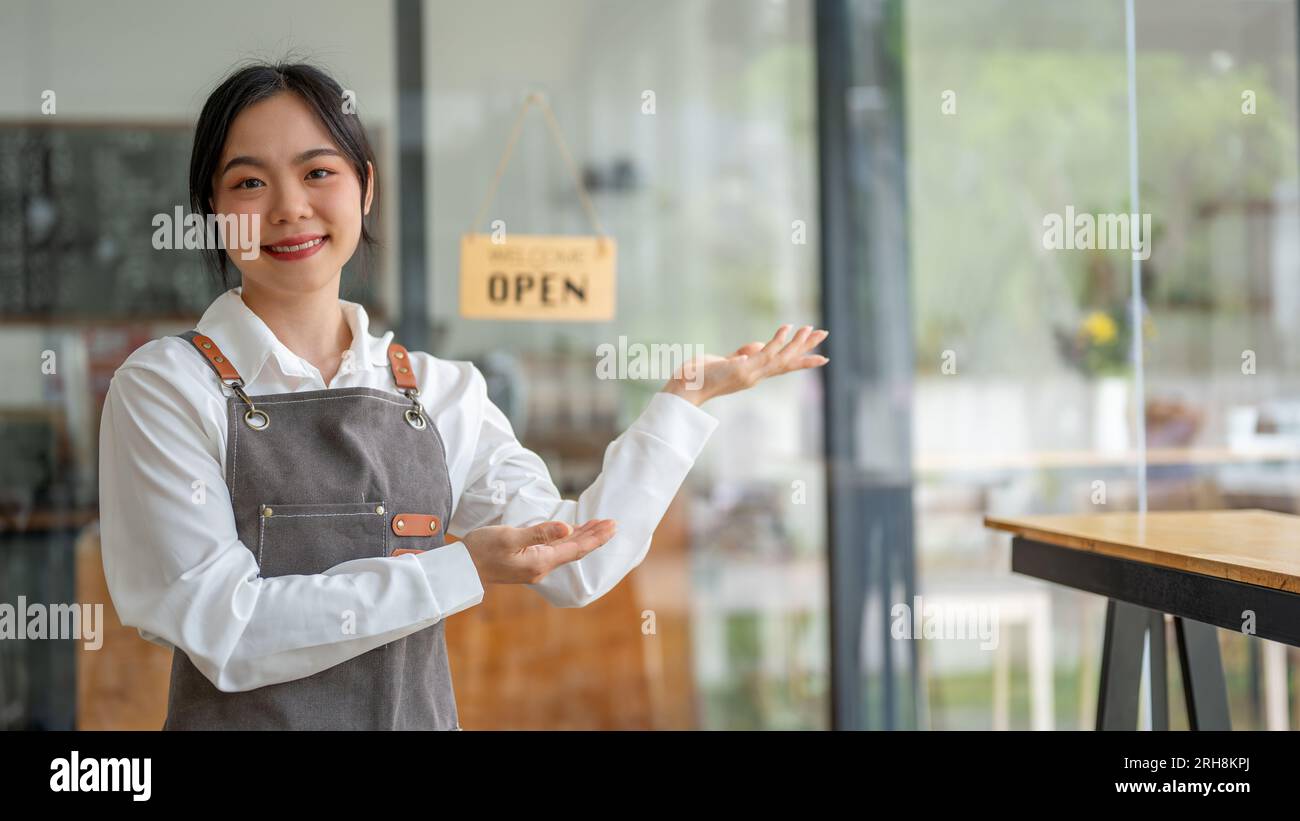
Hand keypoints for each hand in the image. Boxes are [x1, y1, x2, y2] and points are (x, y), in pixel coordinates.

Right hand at [461, 519, 616, 584]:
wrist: (462, 569)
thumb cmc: (481, 550)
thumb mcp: (509, 536)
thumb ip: (539, 532)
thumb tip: (567, 527)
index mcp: (541, 561)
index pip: (577, 548)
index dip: (596, 536)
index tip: (613, 525)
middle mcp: (542, 567)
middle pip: (575, 550)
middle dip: (595, 536)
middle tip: (613, 523)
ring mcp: (535, 566)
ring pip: (566, 550)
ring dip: (583, 537)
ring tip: (598, 526)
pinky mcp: (527, 563)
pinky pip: (556, 551)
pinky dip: (568, 540)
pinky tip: (572, 534)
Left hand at [661, 324, 828, 406]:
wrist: (686, 388)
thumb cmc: (702, 376)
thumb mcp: (727, 362)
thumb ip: (743, 354)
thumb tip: (757, 346)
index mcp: (754, 374)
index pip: (783, 365)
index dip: (802, 360)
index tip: (822, 357)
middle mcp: (756, 376)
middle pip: (788, 361)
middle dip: (807, 348)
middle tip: (825, 333)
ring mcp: (750, 373)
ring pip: (780, 357)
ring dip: (796, 343)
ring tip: (810, 329)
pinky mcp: (743, 369)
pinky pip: (764, 353)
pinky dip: (777, 341)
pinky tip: (786, 328)